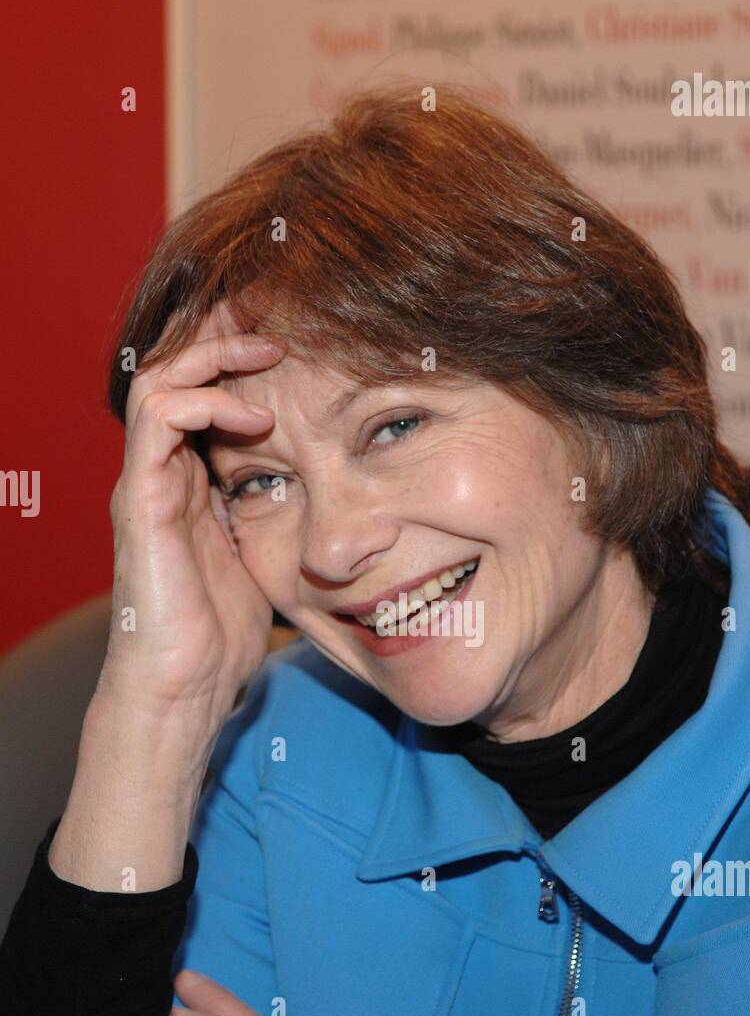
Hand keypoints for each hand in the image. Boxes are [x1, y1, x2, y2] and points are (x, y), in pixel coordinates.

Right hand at [100, 302, 285, 729]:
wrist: (185, 686)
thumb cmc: (225, 634)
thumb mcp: (267, 558)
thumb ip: (282, 516)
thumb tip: (340, 498)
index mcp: (191, 481)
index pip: (202, 392)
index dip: (239, 358)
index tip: (297, 341)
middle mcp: (163, 472)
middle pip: (175, 370)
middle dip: (225, 338)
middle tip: (280, 329)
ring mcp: (148, 483)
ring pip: (159, 380)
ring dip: (213, 358)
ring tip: (266, 358)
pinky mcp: (142, 500)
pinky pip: (158, 421)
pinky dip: (204, 404)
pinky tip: (253, 420)